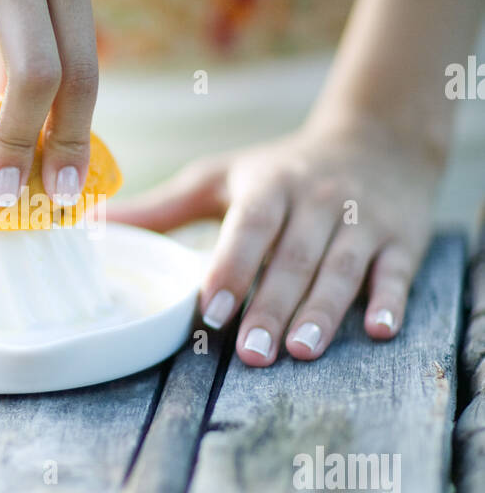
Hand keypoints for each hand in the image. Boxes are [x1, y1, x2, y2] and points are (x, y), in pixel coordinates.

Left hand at [108, 115, 441, 364]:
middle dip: (272, 306)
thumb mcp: (222, 178)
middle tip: (251, 354)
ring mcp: (363, 220)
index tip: (212, 308)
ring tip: (301, 352)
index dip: (232, 265)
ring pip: (343, 268)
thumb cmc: (283, 170)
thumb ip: (162, 209)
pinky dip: (391, 301)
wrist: (380, 139)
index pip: (249, 225)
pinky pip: (397, 272)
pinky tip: (379, 331)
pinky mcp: (402, 238)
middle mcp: (318, 200)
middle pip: (294, 257)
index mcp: (270, 185)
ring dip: (323, 311)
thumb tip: (89, 222)